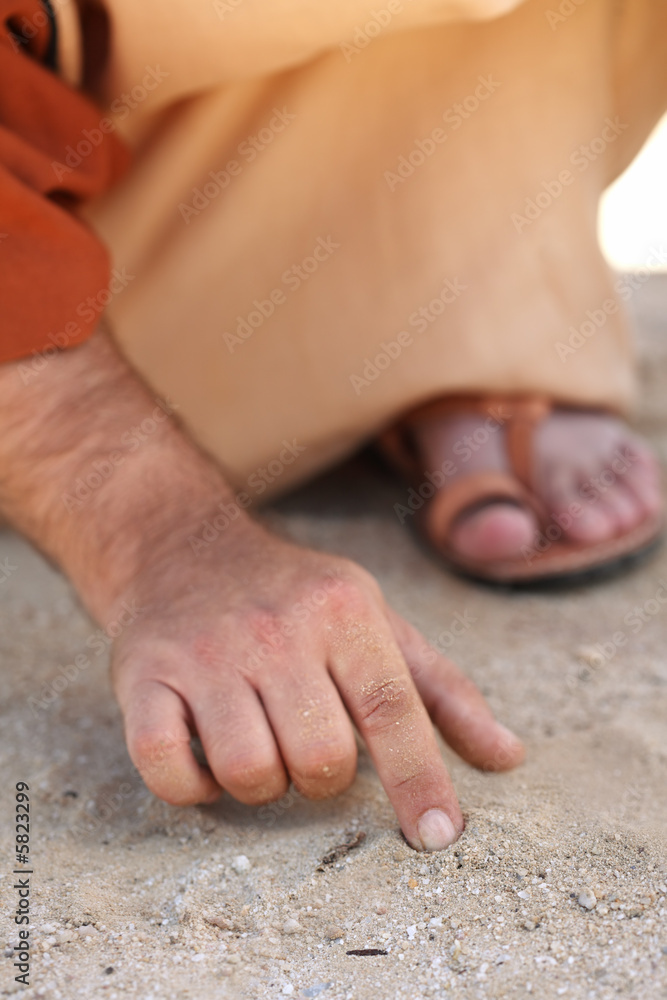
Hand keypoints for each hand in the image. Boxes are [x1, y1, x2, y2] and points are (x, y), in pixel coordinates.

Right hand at [111, 516, 523, 850]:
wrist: (180, 549)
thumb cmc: (295, 597)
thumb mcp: (375, 620)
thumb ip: (441, 689)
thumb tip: (508, 757)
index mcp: (344, 612)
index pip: (394, 709)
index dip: (422, 780)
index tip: (439, 837)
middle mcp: (277, 629)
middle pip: (321, 758)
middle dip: (322, 776)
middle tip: (305, 742)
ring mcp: (206, 652)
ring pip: (249, 772)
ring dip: (259, 782)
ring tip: (257, 740)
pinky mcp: (144, 675)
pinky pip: (168, 768)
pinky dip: (191, 785)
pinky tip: (204, 755)